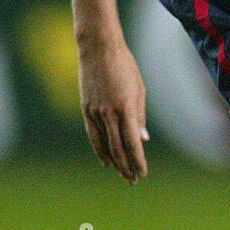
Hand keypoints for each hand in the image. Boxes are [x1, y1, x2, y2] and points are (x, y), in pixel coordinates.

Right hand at [78, 39, 149, 183]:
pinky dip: (100, 150)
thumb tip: (143, 140)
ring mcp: (95, 112)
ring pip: (105, 145)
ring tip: (123, 174)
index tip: (143, 173)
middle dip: (127, 166)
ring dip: (115, 162)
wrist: (98, 48)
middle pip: (118, 149)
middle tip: (134, 180)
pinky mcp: (86, 109)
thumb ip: (140, 117)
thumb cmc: (124, 66)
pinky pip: (93, 136)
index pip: (133, 143)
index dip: (138, 161)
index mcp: (126, 108)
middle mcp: (109, 114)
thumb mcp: (139, 89)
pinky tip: (106, 161)